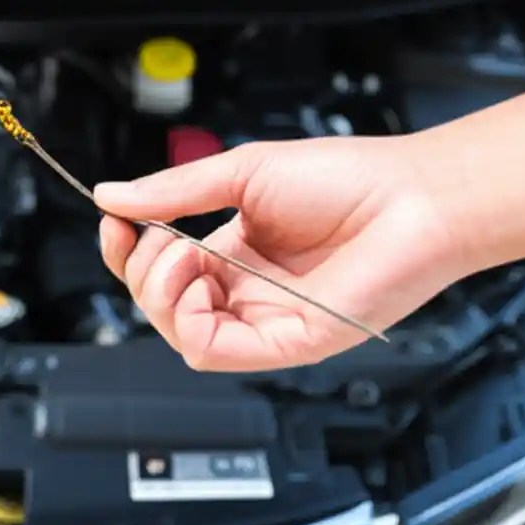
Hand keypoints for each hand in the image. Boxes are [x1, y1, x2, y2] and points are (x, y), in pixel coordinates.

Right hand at [95, 135, 472, 371]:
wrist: (412, 196)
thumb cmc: (348, 179)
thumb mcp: (241, 173)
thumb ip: (174, 190)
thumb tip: (112, 196)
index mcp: (233, 255)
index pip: (161, 271)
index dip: (127, 254)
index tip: (113, 223)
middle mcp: (245, 292)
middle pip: (161, 305)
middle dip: (142, 270)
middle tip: (165, 236)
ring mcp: (265, 319)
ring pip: (180, 333)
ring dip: (160, 292)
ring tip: (184, 252)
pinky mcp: (287, 342)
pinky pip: (214, 351)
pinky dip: (188, 321)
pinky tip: (199, 281)